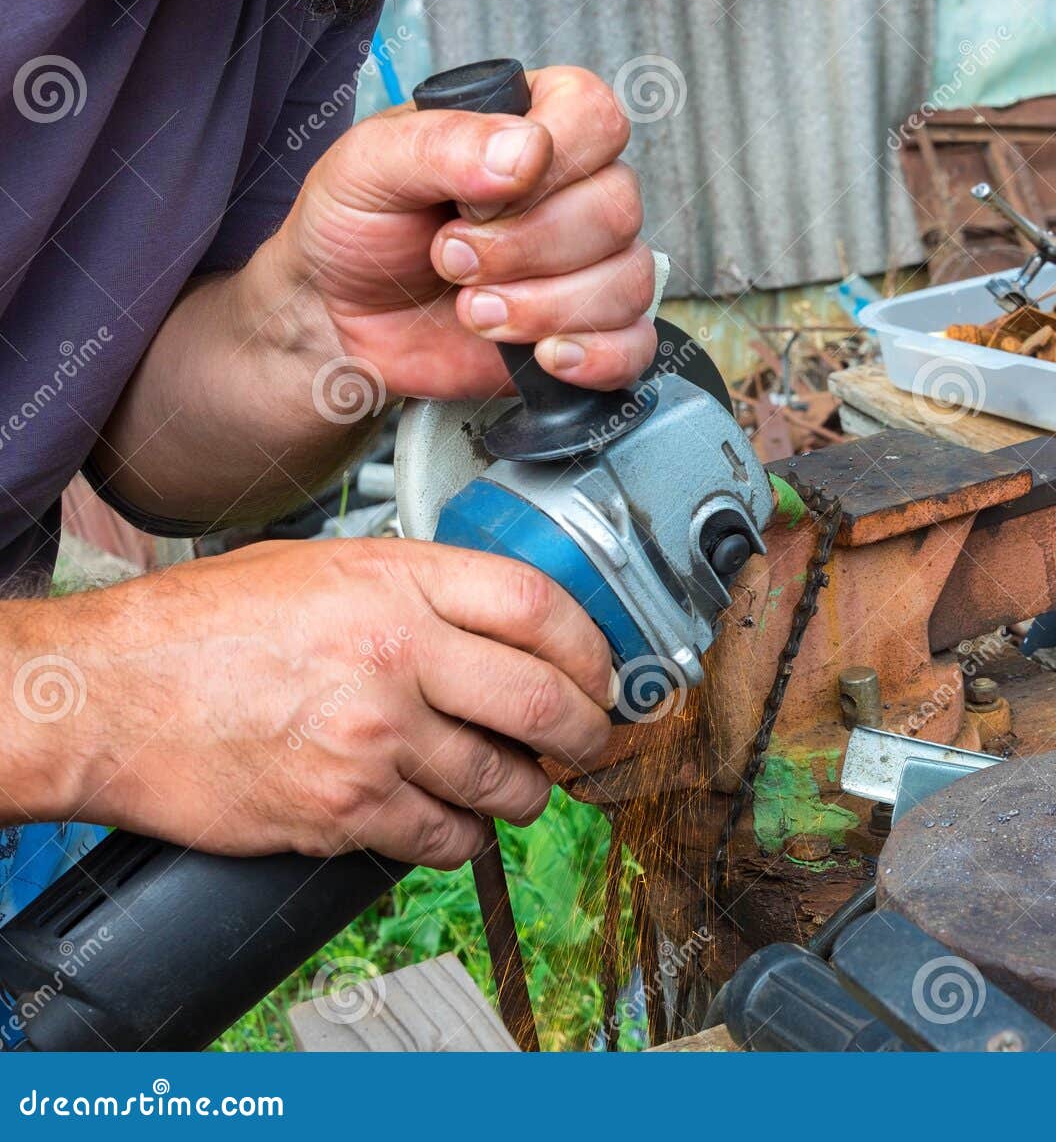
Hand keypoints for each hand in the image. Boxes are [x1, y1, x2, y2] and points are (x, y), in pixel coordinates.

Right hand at [1, 539, 615, 868]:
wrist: (105, 697)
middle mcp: (395, 656)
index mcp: (395, 582)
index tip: (602, 672)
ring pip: (504, 782)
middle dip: (586, 733)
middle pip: (545, 702)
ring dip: (527, 792)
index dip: (592, 647)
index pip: (540, 607)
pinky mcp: (345, 810)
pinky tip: (452, 821)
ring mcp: (374, 739)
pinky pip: (446, 837)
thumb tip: (499, 619)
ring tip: (515, 784)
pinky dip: (464, 836)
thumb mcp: (319, 566)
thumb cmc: (199, 629)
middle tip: (588, 741)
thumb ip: (414, 587)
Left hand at [275, 66, 654, 398]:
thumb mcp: (371, 163)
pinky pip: (636, 346)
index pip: (597, 118)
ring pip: (629, 281)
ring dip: (544, 308)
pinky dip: (596, 356)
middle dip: (526, 249)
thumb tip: (528, 151)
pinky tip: (542, 356)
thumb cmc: (357, 227)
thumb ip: (444, 143)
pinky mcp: (590, 333)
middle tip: (450, 260)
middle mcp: (577, 191)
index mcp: (537, 125)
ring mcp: (591, 266)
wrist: (340, 316)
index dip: (551, 164)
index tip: (477, 200)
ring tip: (472, 311)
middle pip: (616, 209)